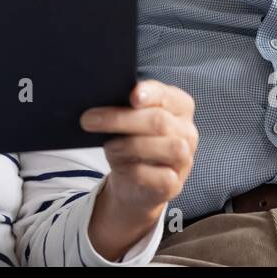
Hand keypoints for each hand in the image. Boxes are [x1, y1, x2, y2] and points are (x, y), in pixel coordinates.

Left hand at [81, 80, 196, 260]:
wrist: (132, 182)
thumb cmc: (130, 142)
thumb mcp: (127, 121)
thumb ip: (125, 107)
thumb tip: (102, 99)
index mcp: (179, 107)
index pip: (167, 95)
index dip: (150, 94)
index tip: (131, 95)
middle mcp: (187, 131)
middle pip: (159, 121)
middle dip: (121, 119)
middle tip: (89, 119)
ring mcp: (184, 159)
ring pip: (166, 147)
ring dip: (130, 145)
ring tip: (108, 145)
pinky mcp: (175, 184)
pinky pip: (160, 176)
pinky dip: (138, 171)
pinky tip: (122, 168)